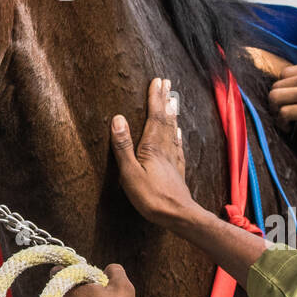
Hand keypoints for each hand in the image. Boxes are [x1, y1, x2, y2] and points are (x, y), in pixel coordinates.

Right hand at [110, 77, 195, 228]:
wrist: (179, 216)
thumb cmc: (151, 197)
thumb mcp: (130, 173)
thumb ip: (123, 146)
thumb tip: (117, 119)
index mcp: (151, 147)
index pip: (153, 116)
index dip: (154, 98)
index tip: (156, 81)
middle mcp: (164, 148)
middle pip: (165, 119)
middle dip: (165, 100)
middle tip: (166, 83)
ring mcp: (173, 158)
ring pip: (172, 130)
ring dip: (171, 113)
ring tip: (172, 100)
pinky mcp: (177, 169)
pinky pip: (177, 145)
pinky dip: (177, 134)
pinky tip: (178, 131)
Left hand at [268, 61, 296, 131]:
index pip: (285, 73)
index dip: (283, 86)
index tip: (286, 97)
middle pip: (277, 85)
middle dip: (276, 99)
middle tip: (281, 110)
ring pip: (275, 97)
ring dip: (276, 110)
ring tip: (283, 119)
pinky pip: (284, 113)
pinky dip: (282, 121)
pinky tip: (288, 126)